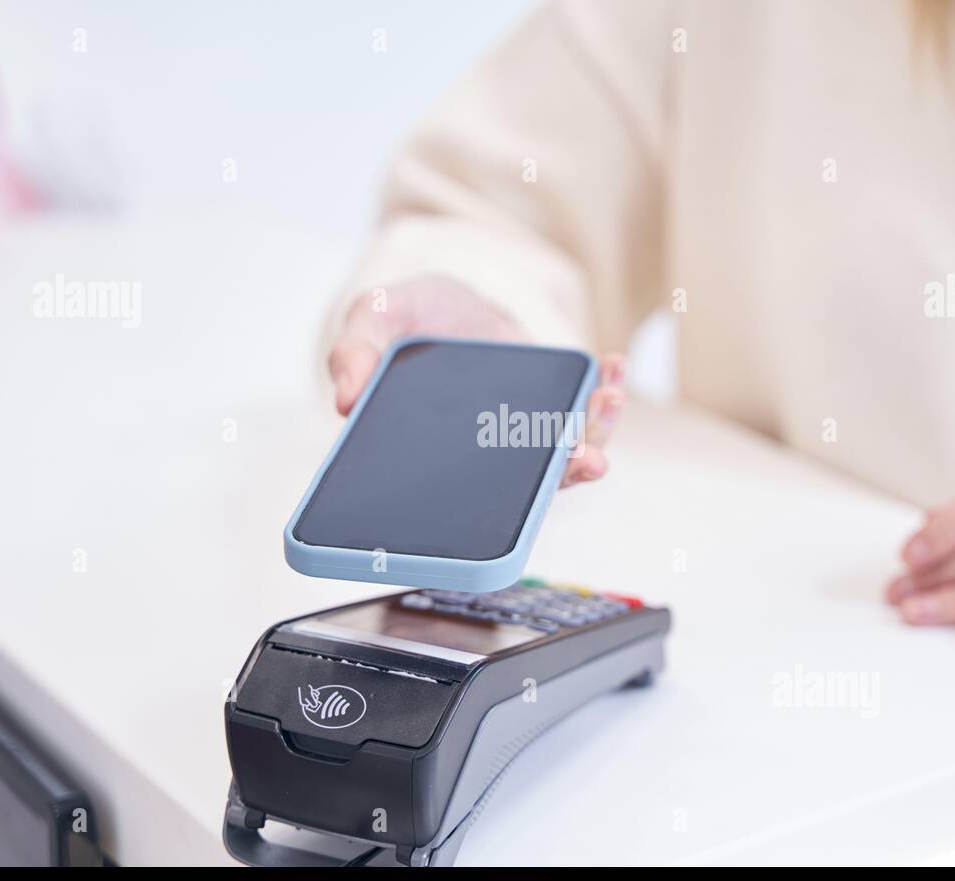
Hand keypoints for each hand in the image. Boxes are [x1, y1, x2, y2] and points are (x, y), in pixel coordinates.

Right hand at [326, 275, 625, 486]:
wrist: (449, 295)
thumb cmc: (408, 318)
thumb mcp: (373, 319)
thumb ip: (353, 352)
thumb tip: (342, 400)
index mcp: (441, 452)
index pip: (467, 495)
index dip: (497, 510)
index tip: (526, 497)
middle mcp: (487, 453)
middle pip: (530, 483)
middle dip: (565, 475)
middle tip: (585, 461)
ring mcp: (523, 430)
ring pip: (565, 451)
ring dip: (596, 434)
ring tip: (608, 400)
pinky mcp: (550, 403)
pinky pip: (582, 413)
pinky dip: (603, 392)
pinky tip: (612, 366)